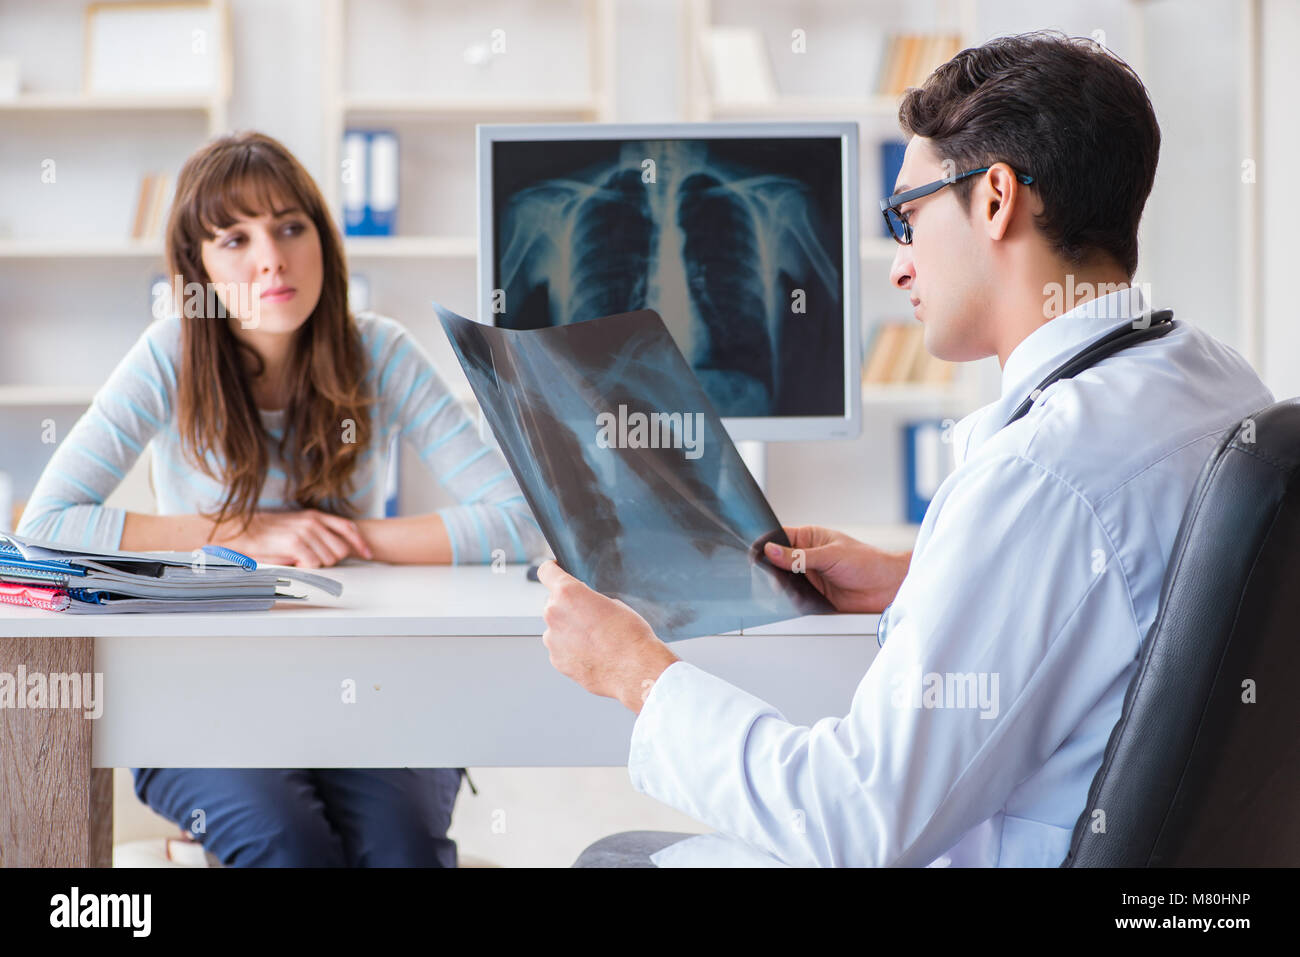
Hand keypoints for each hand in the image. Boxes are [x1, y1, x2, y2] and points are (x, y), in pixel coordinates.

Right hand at [212, 509, 372, 567]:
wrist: (244, 531)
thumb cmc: (269, 532)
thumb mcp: (298, 526)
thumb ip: (317, 532)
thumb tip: (338, 548)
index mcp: (316, 516)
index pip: (348, 528)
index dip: (360, 543)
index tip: (368, 554)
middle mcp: (313, 521)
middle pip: (341, 549)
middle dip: (333, 559)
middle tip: (315, 560)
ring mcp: (304, 532)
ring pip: (328, 559)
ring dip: (317, 565)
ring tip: (301, 560)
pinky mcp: (294, 543)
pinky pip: (313, 563)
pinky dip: (306, 567)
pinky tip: (295, 563)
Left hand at [537, 560, 678, 713]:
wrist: (634, 670)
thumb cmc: (629, 636)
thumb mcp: (614, 603)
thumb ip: (589, 600)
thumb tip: (583, 607)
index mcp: (568, 593)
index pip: (546, 571)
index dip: (552, 570)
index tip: (555, 572)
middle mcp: (554, 614)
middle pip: (553, 603)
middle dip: (568, 607)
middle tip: (590, 617)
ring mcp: (552, 639)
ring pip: (557, 627)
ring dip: (569, 630)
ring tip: (595, 640)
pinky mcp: (556, 660)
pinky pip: (560, 648)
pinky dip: (571, 649)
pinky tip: (592, 654)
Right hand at [763, 526, 910, 613]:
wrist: (887, 588)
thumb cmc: (867, 562)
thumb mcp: (829, 555)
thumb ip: (798, 556)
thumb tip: (771, 550)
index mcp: (810, 538)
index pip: (779, 537)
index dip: (766, 544)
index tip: (755, 554)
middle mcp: (807, 557)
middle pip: (777, 561)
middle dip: (771, 568)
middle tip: (770, 573)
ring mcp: (809, 577)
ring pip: (783, 581)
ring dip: (781, 586)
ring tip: (784, 587)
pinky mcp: (813, 596)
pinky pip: (794, 599)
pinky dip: (790, 601)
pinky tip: (793, 599)